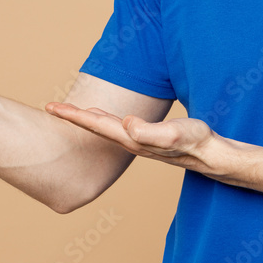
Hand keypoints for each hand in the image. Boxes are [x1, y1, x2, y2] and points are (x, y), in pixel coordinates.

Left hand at [45, 103, 228, 176]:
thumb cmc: (195, 142)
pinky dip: (104, 121)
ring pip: (105, 128)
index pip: (95, 124)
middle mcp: (130, 141)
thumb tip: (126, 122)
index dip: (73, 115)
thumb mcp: (173, 134)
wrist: (211, 155)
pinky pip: (117, 128)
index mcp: (131, 138)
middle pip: (94, 127)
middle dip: (72, 117)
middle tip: (50, 107)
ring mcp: (137, 140)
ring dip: (86, 119)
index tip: (52, 107)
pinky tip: (104, 118)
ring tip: (70, 111)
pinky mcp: (147, 137)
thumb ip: (149, 132)